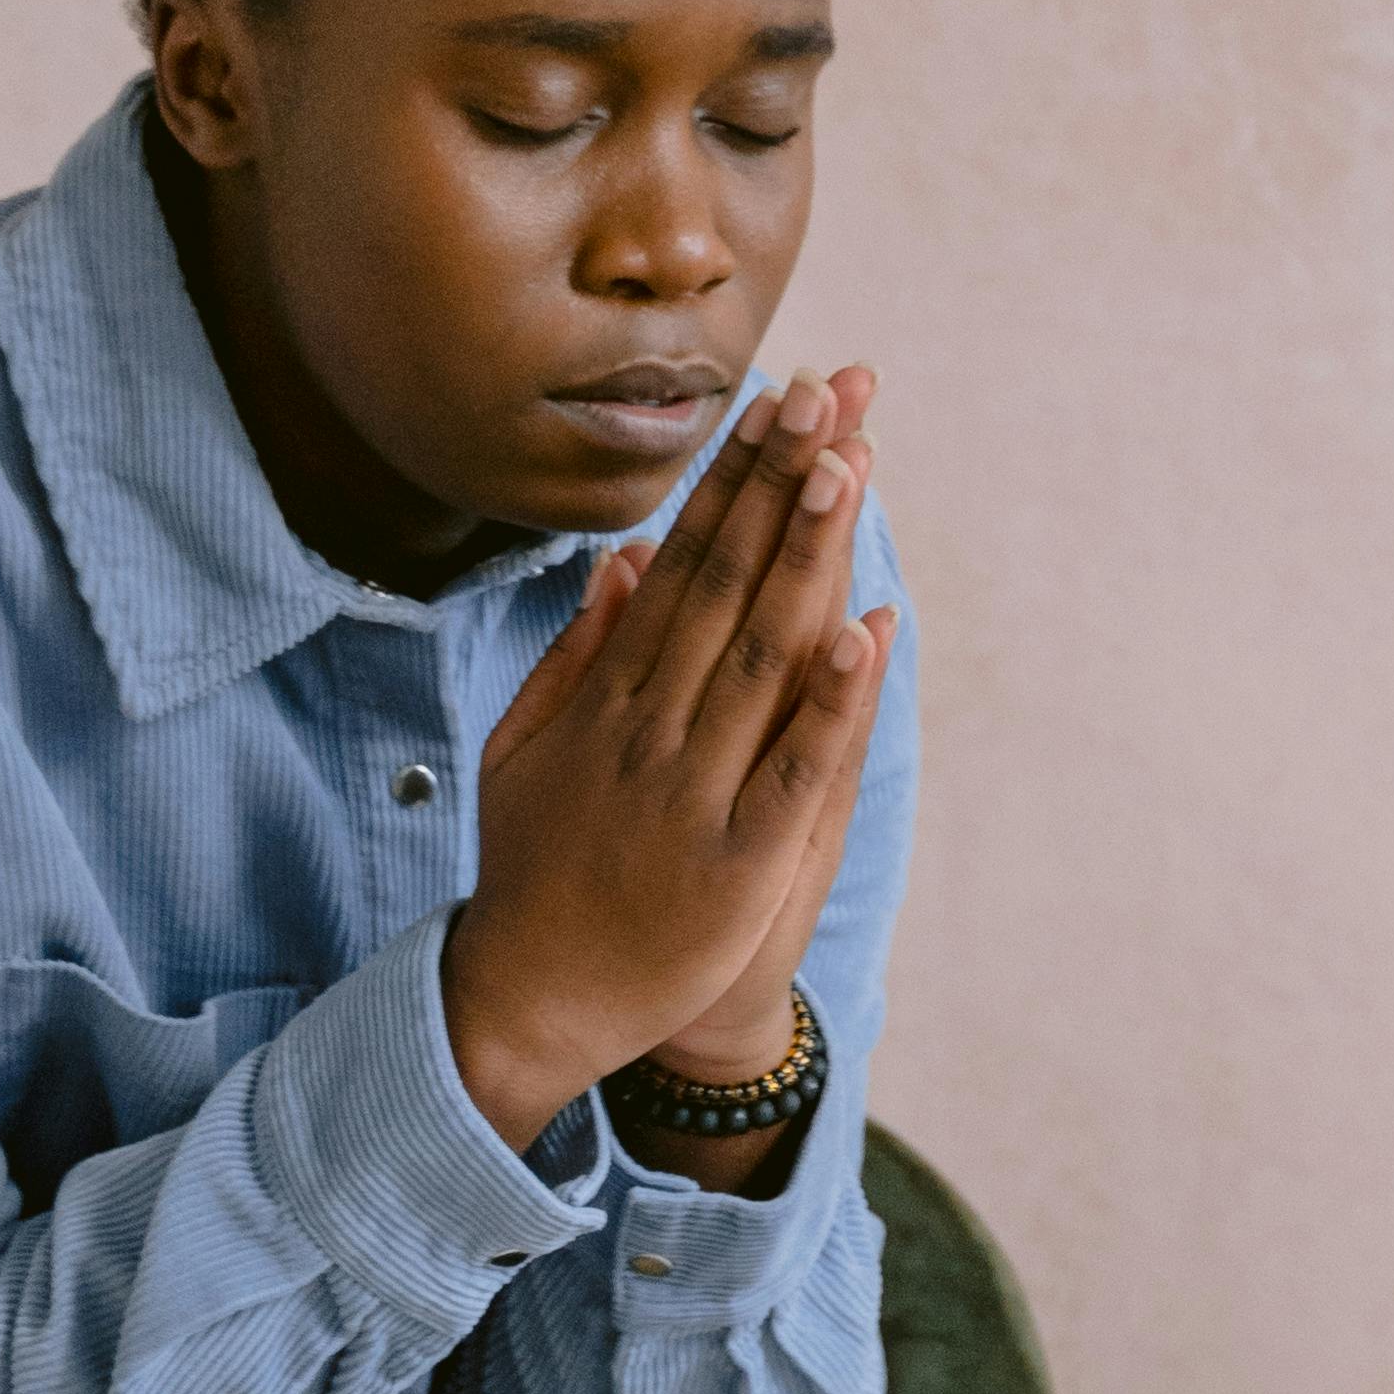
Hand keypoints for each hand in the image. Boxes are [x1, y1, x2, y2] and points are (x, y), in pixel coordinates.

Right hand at [440, 368, 889, 1149]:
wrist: (528, 1001)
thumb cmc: (533, 874)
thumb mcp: (527, 749)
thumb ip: (576, 656)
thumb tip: (619, 561)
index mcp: (611, 696)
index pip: (684, 565)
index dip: (733, 482)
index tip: (773, 403)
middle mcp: (651, 727)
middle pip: (728, 585)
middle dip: (778, 484)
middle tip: (826, 392)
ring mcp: (693, 791)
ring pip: (763, 655)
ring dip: (809, 557)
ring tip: (848, 466)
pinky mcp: (735, 862)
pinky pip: (793, 770)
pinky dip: (831, 705)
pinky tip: (866, 633)